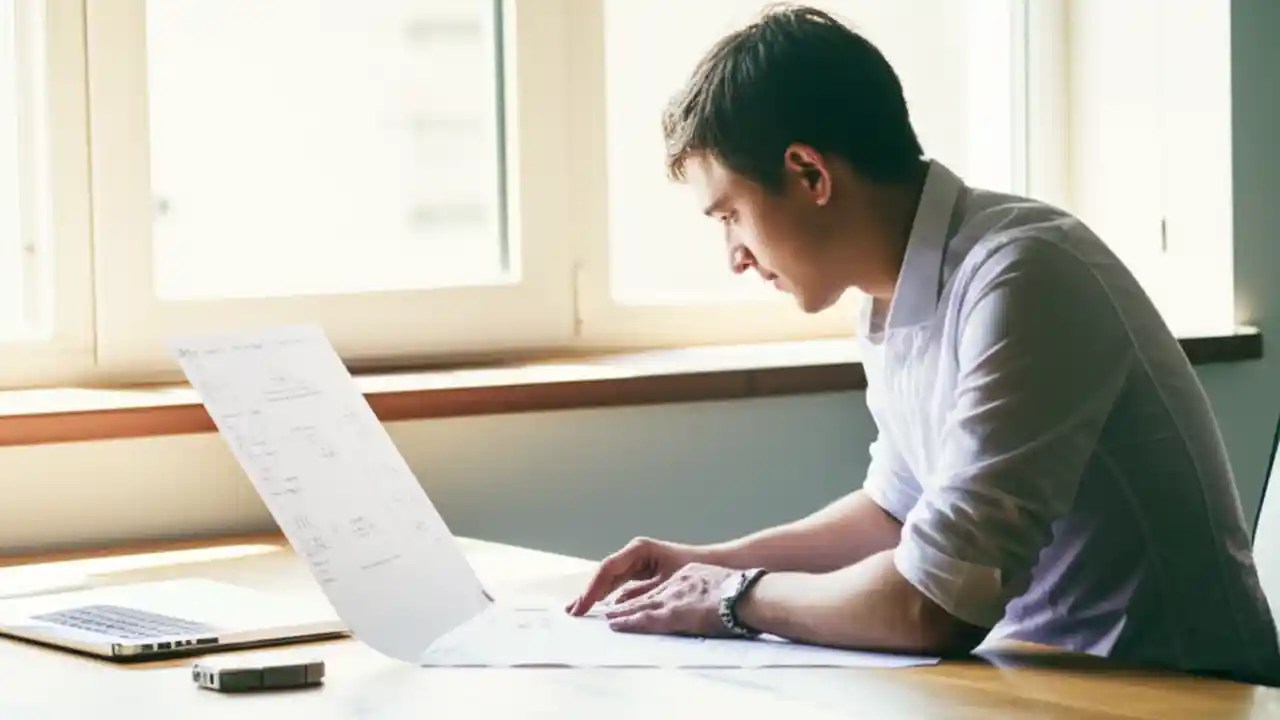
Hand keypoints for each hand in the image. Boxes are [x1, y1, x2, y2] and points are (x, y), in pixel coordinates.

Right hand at [565, 537, 704, 615]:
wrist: (715, 564)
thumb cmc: (694, 568)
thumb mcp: (666, 582)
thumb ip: (642, 594)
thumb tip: (617, 608)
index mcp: (639, 549)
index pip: (608, 569)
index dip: (593, 588)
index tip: (583, 605)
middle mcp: (633, 554)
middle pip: (604, 574)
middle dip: (589, 593)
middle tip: (572, 612)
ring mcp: (635, 563)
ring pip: (609, 580)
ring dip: (595, 596)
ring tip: (576, 612)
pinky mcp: (640, 574)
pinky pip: (619, 586)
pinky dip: (607, 597)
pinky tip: (596, 609)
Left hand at [603, 563, 736, 636]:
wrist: (748, 594)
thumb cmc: (746, 593)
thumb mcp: (724, 583)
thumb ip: (713, 592)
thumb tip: (717, 605)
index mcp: (690, 575)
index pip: (662, 587)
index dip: (647, 596)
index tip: (634, 601)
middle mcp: (678, 583)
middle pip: (647, 595)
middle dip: (628, 602)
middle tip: (610, 609)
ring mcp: (675, 598)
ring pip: (641, 606)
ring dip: (622, 613)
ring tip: (607, 618)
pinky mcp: (673, 613)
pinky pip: (645, 618)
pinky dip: (628, 622)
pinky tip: (616, 625)